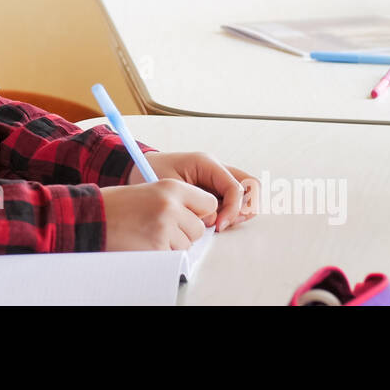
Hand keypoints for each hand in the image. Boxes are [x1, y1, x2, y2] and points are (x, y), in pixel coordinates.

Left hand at [124, 152, 259, 231]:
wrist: (138, 170)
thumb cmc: (150, 173)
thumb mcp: (170, 187)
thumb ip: (194, 203)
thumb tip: (214, 220)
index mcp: (207, 163)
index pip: (236, 186)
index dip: (233, 209)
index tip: (219, 225)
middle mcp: (217, 169)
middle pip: (251, 185)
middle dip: (245, 208)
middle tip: (225, 224)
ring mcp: (217, 179)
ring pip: (246, 195)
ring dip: (239, 212)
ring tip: (219, 224)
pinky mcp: (214, 190)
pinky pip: (233, 202)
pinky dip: (230, 214)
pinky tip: (214, 222)